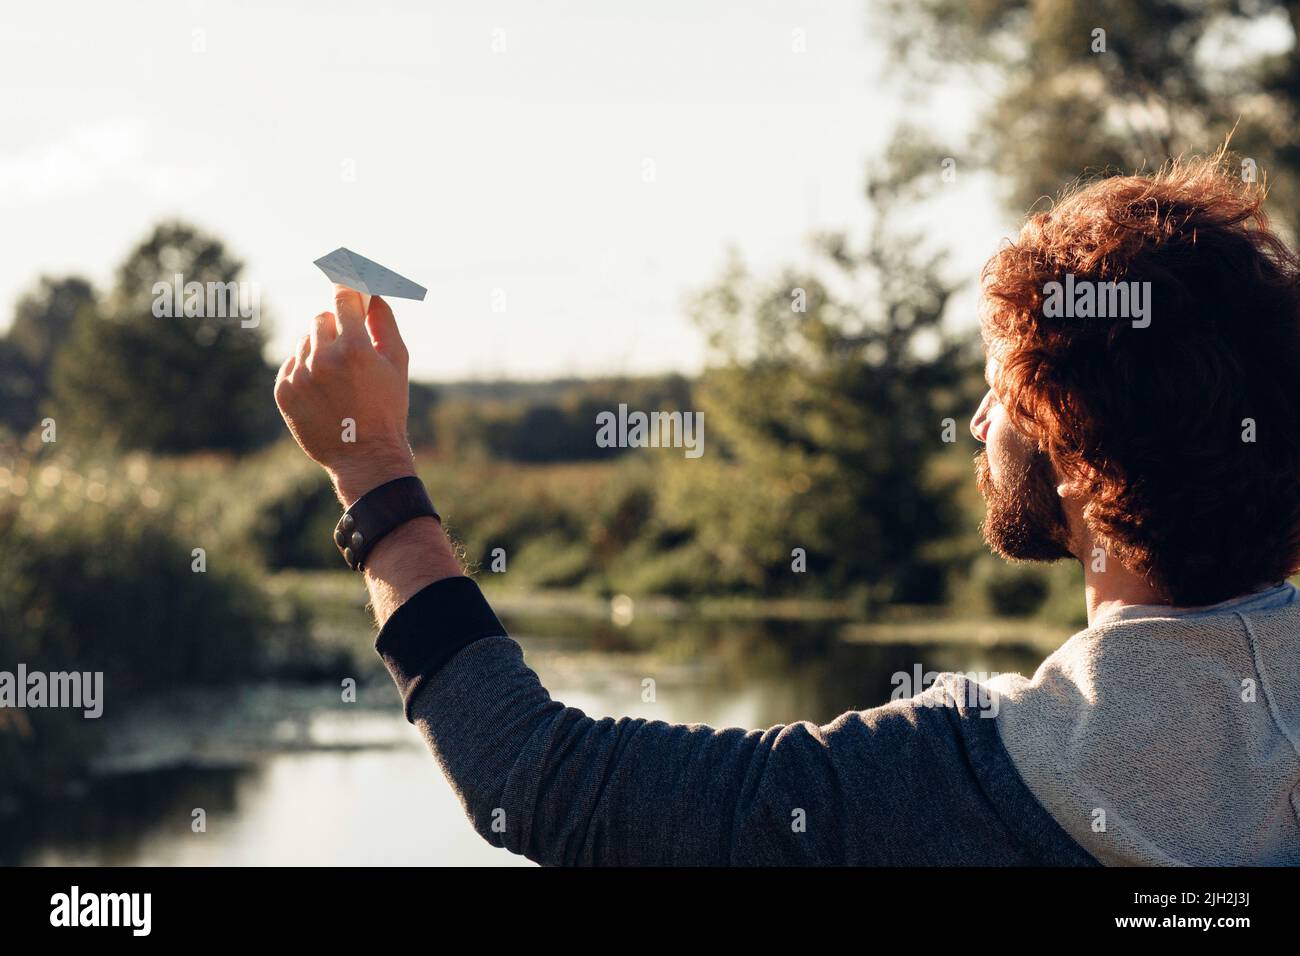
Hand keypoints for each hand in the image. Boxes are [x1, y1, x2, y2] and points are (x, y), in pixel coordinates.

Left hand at [274, 286, 414, 504]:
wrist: (364, 456)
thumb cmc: (387, 408)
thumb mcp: (396, 364)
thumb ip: (384, 322)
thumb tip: (372, 293)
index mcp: (354, 348)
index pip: (343, 299)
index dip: (346, 285)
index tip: (345, 276)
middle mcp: (322, 358)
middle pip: (322, 318)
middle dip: (336, 326)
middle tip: (350, 345)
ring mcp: (299, 375)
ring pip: (305, 342)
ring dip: (321, 349)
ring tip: (339, 379)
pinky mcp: (284, 391)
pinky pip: (292, 364)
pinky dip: (306, 370)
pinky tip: (324, 391)